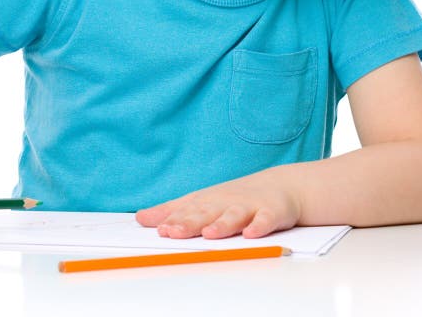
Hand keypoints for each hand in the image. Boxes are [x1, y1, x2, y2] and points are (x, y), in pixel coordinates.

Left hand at [135, 169, 300, 238]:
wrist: (280, 186)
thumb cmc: (234, 198)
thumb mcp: (203, 202)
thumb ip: (172, 211)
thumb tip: (141, 218)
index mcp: (207, 200)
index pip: (186, 210)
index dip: (171, 219)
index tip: (155, 227)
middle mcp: (225, 202)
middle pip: (205, 212)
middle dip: (188, 223)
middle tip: (172, 232)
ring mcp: (248, 206)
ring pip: (233, 216)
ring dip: (221, 225)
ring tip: (209, 234)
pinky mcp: (271, 212)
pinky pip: (266, 220)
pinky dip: (260, 226)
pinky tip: (252, 233)